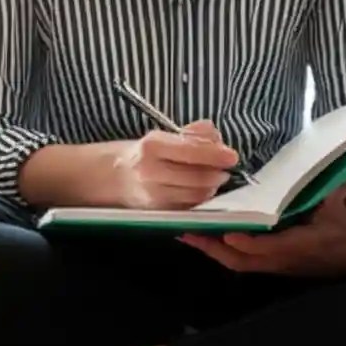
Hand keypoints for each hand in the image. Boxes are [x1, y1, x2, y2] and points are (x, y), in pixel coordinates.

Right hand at [112, 120, 241, 209]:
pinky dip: (200, 198)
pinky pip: (189, 206)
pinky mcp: (158, 211)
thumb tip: (216, 137)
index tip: (232, 156)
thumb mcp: (164, 135)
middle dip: (217, 173)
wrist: (113, 177)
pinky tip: (201, 189)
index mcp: (152, 146)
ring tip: (214, 178)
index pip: (192, 151)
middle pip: (197, 177)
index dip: (216, 154)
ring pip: (196, 195)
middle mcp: (151, 172)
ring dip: (211, 187)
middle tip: (225, 168)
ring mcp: (153, 195)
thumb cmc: (143, 153)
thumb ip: (193, 133)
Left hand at [179, 167, 345, 277]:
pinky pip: (241, 260)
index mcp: (309, 244)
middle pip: (246, 260)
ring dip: (212, 249)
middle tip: (190, 231)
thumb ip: (344, 183)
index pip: (275, 248)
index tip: (229, 232)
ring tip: (186, 231)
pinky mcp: (269, 264)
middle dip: (217, 249)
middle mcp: (288, 259)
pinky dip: (220, 249)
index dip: (251, 243)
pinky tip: (201, 234)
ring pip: (239, 262)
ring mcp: (277, 264)